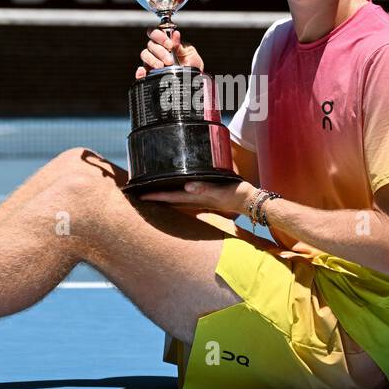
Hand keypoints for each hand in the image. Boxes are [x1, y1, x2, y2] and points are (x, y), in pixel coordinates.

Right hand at [135, 28, 203, 79]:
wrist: (193, 80)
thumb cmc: (191, 64)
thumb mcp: (189, 53)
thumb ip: (180, 44)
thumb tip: (175, 34)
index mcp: (166, 42)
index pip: (156, 33)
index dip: (160, 36)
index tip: (170, 45)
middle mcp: (157, 50)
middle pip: (150, 44)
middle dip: (160, 51)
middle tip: (169, 60)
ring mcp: (152, 61)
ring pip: (145, 55)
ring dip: (153, 60)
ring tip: (161, 67)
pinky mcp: (149, 73)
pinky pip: (141, 72)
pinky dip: (140, 72)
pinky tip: (143, 72)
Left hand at [138, 179, 256, 215]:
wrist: (250, 201)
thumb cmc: (236, 195)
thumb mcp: (221, 190)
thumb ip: (205, 188)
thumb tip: (187, 186)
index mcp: (196, 197)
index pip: (170, 197)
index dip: (155, 196)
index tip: (139, 195)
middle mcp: (195, 200)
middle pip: (169, 200)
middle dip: (154, 197)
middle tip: (138, 195)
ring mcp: (200, 200)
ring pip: (176, 199)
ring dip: (163, 197)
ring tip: (150, 194)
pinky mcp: (206, 198)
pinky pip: (185, 198)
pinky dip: (176, 195)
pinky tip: (174, 193)